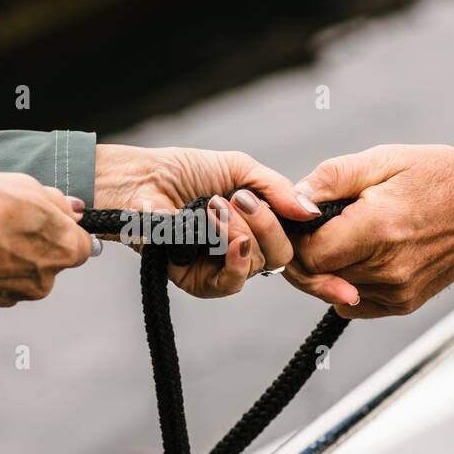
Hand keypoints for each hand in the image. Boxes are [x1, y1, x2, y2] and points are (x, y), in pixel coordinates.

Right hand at [0, 172, 91, 307]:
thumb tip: (72, 208)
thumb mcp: (25, 185)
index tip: (48, 220)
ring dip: (6, 260)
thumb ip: (55, 201)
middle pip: (48, 261)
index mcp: (65, 249)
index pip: (82, 244)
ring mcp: (15, 294)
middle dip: (32, 245)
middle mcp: (45, 279)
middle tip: (7, 223)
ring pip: (18, 275)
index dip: (64, 230)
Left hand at [93, 144, 319, 297]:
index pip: (293, 239)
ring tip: (213, 206)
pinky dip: (235, 261)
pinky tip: (231, 242)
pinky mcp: (197, 281)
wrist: (141, 179)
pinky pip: (230, 284)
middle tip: (237, 199)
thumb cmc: (185, 170)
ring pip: (257, 264)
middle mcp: (243, 248)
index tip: (296, 213)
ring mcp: (221, 266)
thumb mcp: (241, 169)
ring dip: (240, 232)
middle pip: (281, 254)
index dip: (305, 235)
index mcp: (257, 224)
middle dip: (264, 224)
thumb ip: (277, 189)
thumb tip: (312, 213)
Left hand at [285, 144, 453, 317]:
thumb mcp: (382, 160)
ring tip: (355, 235)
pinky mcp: (404, 304)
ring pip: (333, 290)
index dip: (297, 238)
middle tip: (326, 225)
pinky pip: (354, 303)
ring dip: (332, 267)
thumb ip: (331, 179)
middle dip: (311, 251)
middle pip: (318, 275)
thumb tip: (295, 202)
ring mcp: (397, 291)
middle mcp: (387, 268)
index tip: (305, 220)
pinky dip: (349, 284)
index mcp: (377, 228)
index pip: (309, 255)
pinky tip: (367, 255)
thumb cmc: (435, 176)